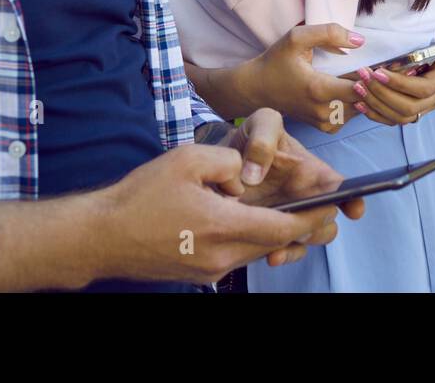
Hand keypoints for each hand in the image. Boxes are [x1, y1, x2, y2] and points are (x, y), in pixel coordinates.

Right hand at [81, 143, 347, 283]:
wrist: (100, 237)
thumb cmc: (139, 197)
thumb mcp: (187, 160)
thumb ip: (228, 161)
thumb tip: (244, 173)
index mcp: (225, 228)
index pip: (284, 227)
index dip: (313, 216)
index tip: (335, 206)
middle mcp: (223, 256)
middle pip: (275, 242)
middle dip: (300, 225)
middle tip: (319, 206)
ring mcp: (211, 269)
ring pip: (257, 250)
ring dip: (273, 232)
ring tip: (286, 210)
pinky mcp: (199, 273)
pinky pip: (237, 255)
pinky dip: (249, 238)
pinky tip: (244, 220)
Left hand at [219, 108, 364, 265]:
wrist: (222, 160)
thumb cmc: (250, 138)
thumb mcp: (260, 123)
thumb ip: (263, 138)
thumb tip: (255, 174)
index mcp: (311, 171)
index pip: (340, 186)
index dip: (353, 198)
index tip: (354, 210)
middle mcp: (306, 196)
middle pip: (328, 219)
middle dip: (319, 226)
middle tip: (302, 223)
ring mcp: (290, 216)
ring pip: (310, 238)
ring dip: (300, 243)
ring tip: (281, 243)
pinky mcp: (271, 232)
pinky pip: (287, 250)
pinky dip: (283, 255)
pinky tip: (270, 255)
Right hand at [241, 24, 365, 132]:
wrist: (257, 89)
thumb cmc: (276, 61)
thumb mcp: (296, 38)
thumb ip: (328, 33)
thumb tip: (360, 41)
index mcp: (318, 89)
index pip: (361, 89)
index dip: (370, 76)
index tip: (368, 65)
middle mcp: (324, 111)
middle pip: (364, 100)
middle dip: (370, 86)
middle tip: (371, 70)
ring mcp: (325, 122)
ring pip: (360, 109)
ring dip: (365, 95)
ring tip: (361, 78)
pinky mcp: (325, 127)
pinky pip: (352, 116)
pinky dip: (356, 103)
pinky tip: (349, 89)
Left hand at [350, 14, 434, 125]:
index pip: (423, 89)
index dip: (399, 84)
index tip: (379, 71)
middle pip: (408, 107)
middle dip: (381, 94)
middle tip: (362, 77)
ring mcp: (429, 102)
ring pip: (401, 116)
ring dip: (376, 104)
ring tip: (358, 87)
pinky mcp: (418, 104)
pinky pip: (396, 117)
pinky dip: (377, 112)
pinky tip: (361, 101)